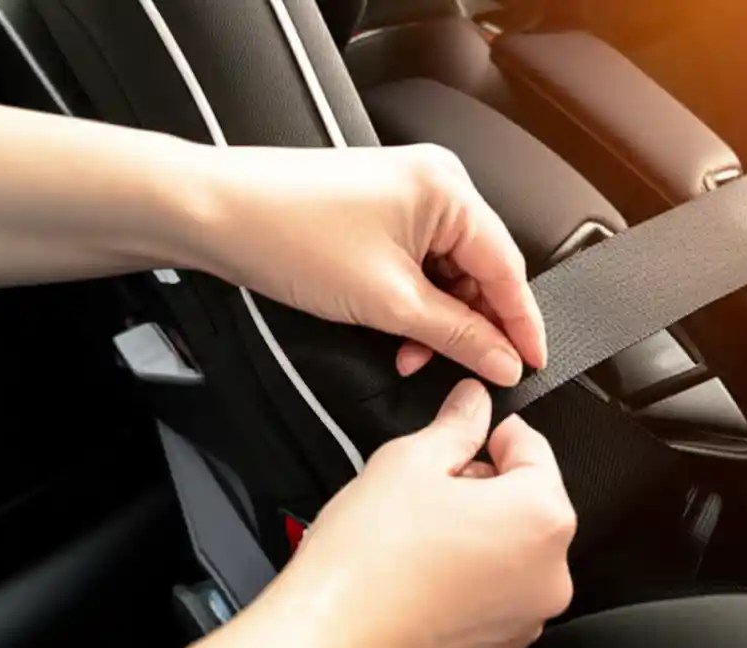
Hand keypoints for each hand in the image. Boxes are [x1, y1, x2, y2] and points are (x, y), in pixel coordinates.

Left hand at [189, 144, 545, 385]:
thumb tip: (504, 359)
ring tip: (410, 350)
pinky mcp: (379, 207)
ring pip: (447, 270)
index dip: (522, 324)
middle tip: (462, 367)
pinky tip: (396, 327)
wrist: (214, 213)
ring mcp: (406, 192)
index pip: (508, 267)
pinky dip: (413, 300)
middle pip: (480, 269)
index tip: (532, 364)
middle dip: (468, 324)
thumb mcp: (389, 301)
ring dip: (436, 318)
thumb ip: (458, 334)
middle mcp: (434, 181)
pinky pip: (418, 260)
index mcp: (449, 188)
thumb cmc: (288, 235)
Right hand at [255, 380, 575, 647]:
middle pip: (526, 502)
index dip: (490, 433)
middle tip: (428, 491)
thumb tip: (473, 403)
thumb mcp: (409, 462)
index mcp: (542, 517)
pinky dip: (468, 579)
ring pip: (511, 550)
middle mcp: (550, 573)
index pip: (532, 446)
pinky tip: (422, 575)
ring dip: (476, 534)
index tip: (462, 435)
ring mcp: (527, 617)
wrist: (332, 646)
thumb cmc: (368, 563)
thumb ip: (455, 425)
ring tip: (419, 537)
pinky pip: (495, 595)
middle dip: (483, 487)